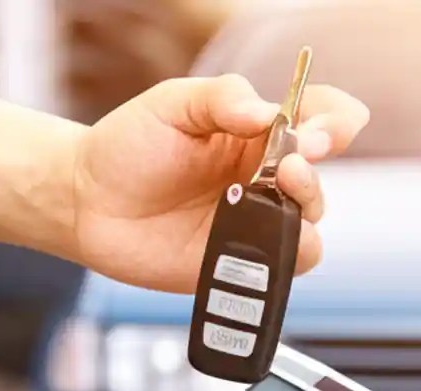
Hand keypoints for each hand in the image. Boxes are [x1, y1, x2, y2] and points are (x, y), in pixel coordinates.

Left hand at [70, 74, 368, 292]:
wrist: (87, 203)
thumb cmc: (128, 147)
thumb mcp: (170, 103)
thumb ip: (222, 97)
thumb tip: (269, 114)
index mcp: (259, 132)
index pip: (323, 118)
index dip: (334, 123)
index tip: (312, 134)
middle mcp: (267, 175)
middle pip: (321, 173)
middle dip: (313, 172)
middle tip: (291, 167)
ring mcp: (259, 219)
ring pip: (312, 220)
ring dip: (305, 210)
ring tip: (270, 201)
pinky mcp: (245, 259)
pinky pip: (287, 263)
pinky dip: (286, 254)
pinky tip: (258, 241)